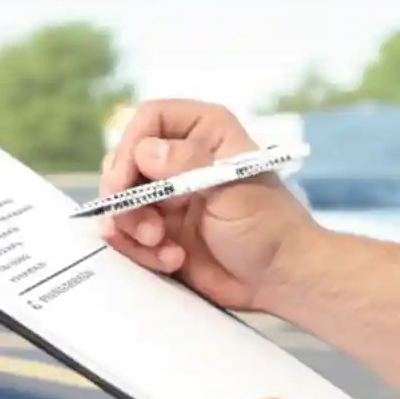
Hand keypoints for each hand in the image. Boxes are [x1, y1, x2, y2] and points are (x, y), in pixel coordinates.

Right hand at [100, 100, 317, 309]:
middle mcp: (180, 159)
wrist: (279, 279)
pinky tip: (172, 259)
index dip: (130, 146)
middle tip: (138, 223)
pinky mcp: (159, 230)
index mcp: (204, 133)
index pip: (150, 119)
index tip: (122, 182)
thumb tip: (143, 152)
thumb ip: (187, 165)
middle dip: (125, 196)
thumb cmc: (268, 227)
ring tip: (160, 244)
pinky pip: (126, 234)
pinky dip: (140, 250)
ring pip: (119, 200)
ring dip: (132, 227)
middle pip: (124, 160)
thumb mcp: (232, 189)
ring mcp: (167, 196)